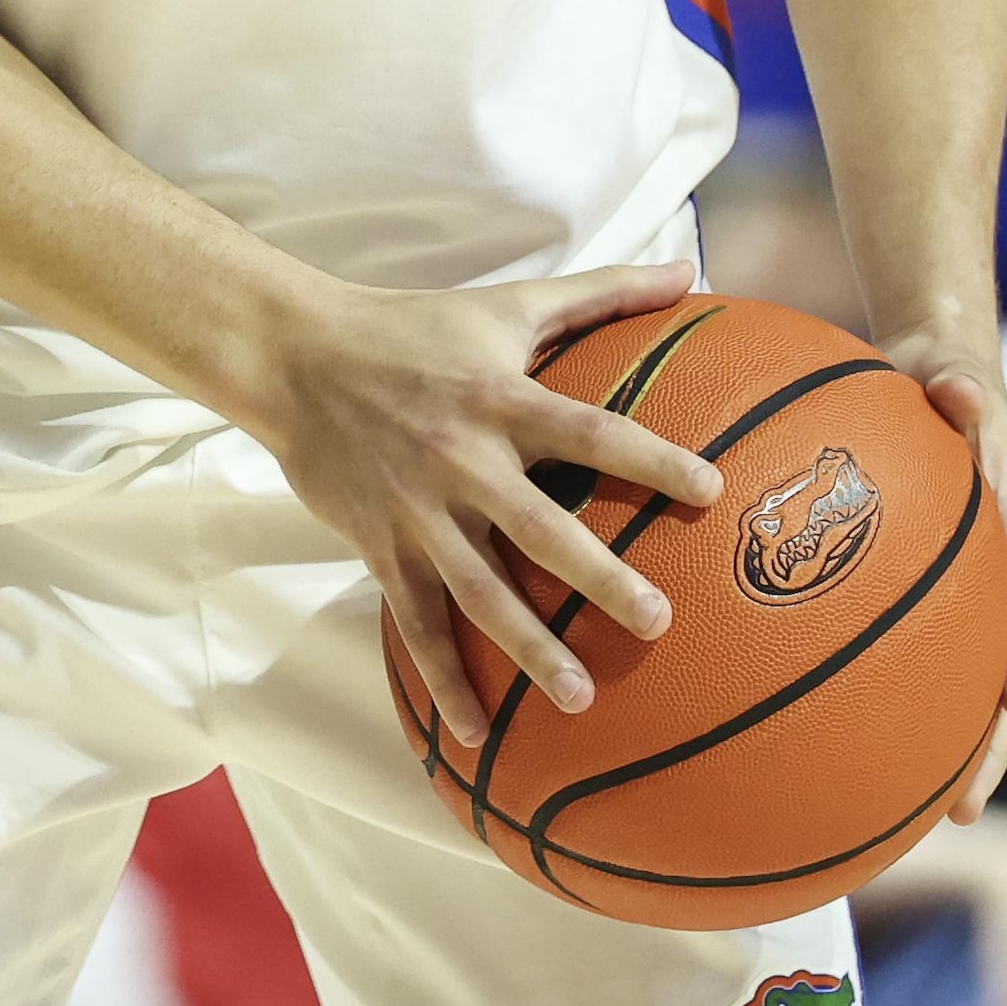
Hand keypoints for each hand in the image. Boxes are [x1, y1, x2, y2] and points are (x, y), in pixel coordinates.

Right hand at [242, 266, 720, 717]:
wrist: (296, 358)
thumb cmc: (415, 329)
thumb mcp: (507, 305)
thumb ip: (601, 294)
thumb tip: (688, 270)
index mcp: (500, 400)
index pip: (589, 431)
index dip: (650, 459)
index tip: (710, 492)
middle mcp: (462, 459)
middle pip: (540, 527)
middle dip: (598, 578)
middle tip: (657, 622)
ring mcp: (418, 511)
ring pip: (479, 590)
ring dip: (530, 647)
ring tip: (580, 698)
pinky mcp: (379, 547)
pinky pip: (417, 623)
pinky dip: (444, 680)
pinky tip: (478, 735)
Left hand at [902, 344, 1006, 821]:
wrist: (942, 377)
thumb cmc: (945, 378)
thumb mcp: (951, 374)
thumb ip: (957, 389)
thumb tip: (961, 392)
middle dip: (990, 746)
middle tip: (960, 809)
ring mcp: (978, 595)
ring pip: (970, 686)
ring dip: (954, 752)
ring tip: (923, 821)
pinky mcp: (940, 604)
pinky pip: (927, 664)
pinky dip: (906, 710)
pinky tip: (855, 755)